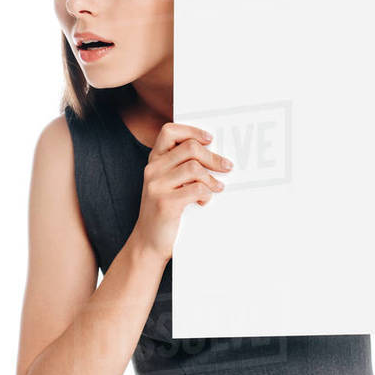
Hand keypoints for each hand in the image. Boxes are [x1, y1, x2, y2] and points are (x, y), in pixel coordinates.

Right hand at [130, 122, 232, 263]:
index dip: (192, 131)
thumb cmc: (164, 211)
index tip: (210, 139)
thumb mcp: (167, 183)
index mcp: (154, 161)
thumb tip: (215, 155)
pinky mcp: (165, 203)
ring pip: (195, 168)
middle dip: (213, 157)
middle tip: (227, 166)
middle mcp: (153, 170)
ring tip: (217, 188)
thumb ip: (181, 166)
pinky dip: (206, 195)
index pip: (169, 131)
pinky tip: (203, 202)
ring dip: (211, 179)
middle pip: (190, 148)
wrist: (148, 243)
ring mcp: (156, 186)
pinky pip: (196, 189)